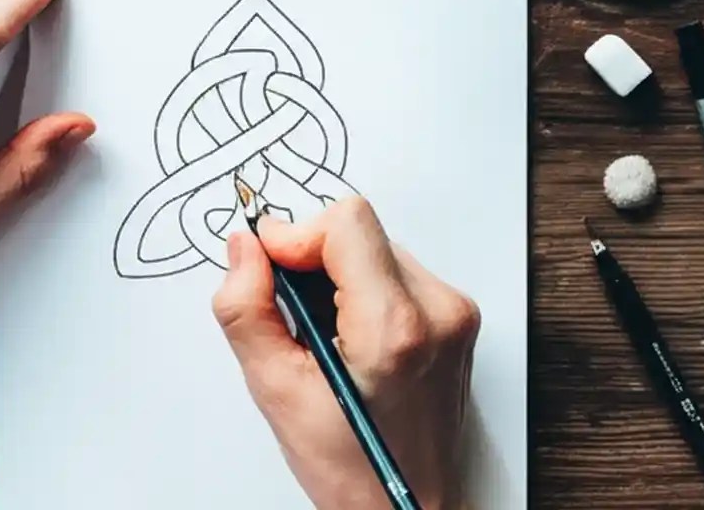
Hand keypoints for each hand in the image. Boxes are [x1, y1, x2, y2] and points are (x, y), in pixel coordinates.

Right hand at [213, 197, 479, 509]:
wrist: (410, 507)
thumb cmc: (353, 469)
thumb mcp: (277, 391)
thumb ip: (248, 310)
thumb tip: (244, 249)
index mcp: (395, 328)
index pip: (347, 222)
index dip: (296, 235)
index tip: (269, 266)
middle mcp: (438, 310)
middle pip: (360, 233)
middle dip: (313, 261)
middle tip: (294, 316)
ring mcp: (455, 313)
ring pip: (377, 249)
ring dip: (339, 277)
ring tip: (326, 338)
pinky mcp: (458, 317)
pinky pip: (398, 272)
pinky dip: (365, 291)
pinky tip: (353, 340)